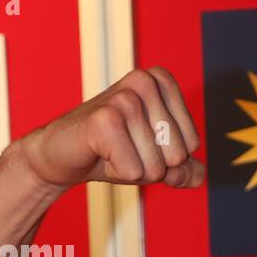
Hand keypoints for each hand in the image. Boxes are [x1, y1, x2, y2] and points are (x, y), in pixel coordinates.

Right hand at [20, 67, 204, 189]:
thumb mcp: (156, 160)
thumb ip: (185, 169)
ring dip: (132, 170)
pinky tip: (100, 154)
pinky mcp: (104, 119)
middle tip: (123, 149)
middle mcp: (145, 81)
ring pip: (156, 167)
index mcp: (162, 81)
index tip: (138, 143)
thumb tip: (195, 176)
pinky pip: (133, 171)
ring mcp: (124, 98)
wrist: (61, 155)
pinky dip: (117, 173)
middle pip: (177, 156)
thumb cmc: (113, 152)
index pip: (192, 144)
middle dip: (151, 166)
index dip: (167, 158)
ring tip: (111, 151)